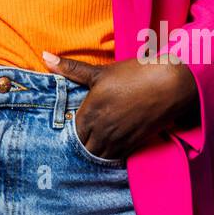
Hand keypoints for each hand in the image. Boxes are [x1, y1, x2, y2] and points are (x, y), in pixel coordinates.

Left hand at [41, 50, 200, 160]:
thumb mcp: (99, 72)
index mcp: (89, 112)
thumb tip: (44, 56)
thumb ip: (70, 68)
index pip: (71, 134)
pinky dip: (111, 155)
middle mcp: (101, 130)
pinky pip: (116, 158)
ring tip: (96, 140)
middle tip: (84, 134)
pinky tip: (111, 144)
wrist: (169, 84)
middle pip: (83, 148)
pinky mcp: (133, 145)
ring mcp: (118, 140)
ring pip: (98, 156)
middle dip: (82, 142)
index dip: (72, 131)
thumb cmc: (133, 74)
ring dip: (95, 150)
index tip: (75, 125)